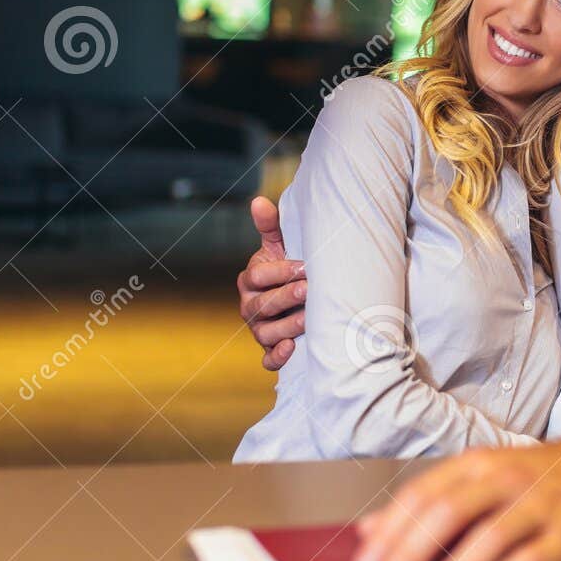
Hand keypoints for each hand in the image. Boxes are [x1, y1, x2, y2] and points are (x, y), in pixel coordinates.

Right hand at [236, 196, 307, 369]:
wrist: (298, 299)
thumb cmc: (289, 268)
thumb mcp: (279, 246)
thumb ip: (270, 226)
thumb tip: (258, 201)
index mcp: (249, 280)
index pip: (258, 276)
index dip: (280, 271)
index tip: (306, 266)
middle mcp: (250, 306)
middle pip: (262, 305)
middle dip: (287, 297)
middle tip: (310, 290)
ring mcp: (258, 330)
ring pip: (266, 332)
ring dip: (288, 326)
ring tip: (310, 319)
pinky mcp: (269, 350)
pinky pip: (268, 359)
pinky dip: (277, 357)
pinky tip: (292, 349)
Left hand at [351, 440, 560, 560]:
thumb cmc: (529, 482)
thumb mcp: (476, 481)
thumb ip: (424, 505)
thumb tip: (368, 531)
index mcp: (475, 466)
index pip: (421, 495)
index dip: (389, 535)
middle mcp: (505, 481)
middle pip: (447, 515)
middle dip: (409, 556)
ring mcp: (538, 508)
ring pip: (487, 541)